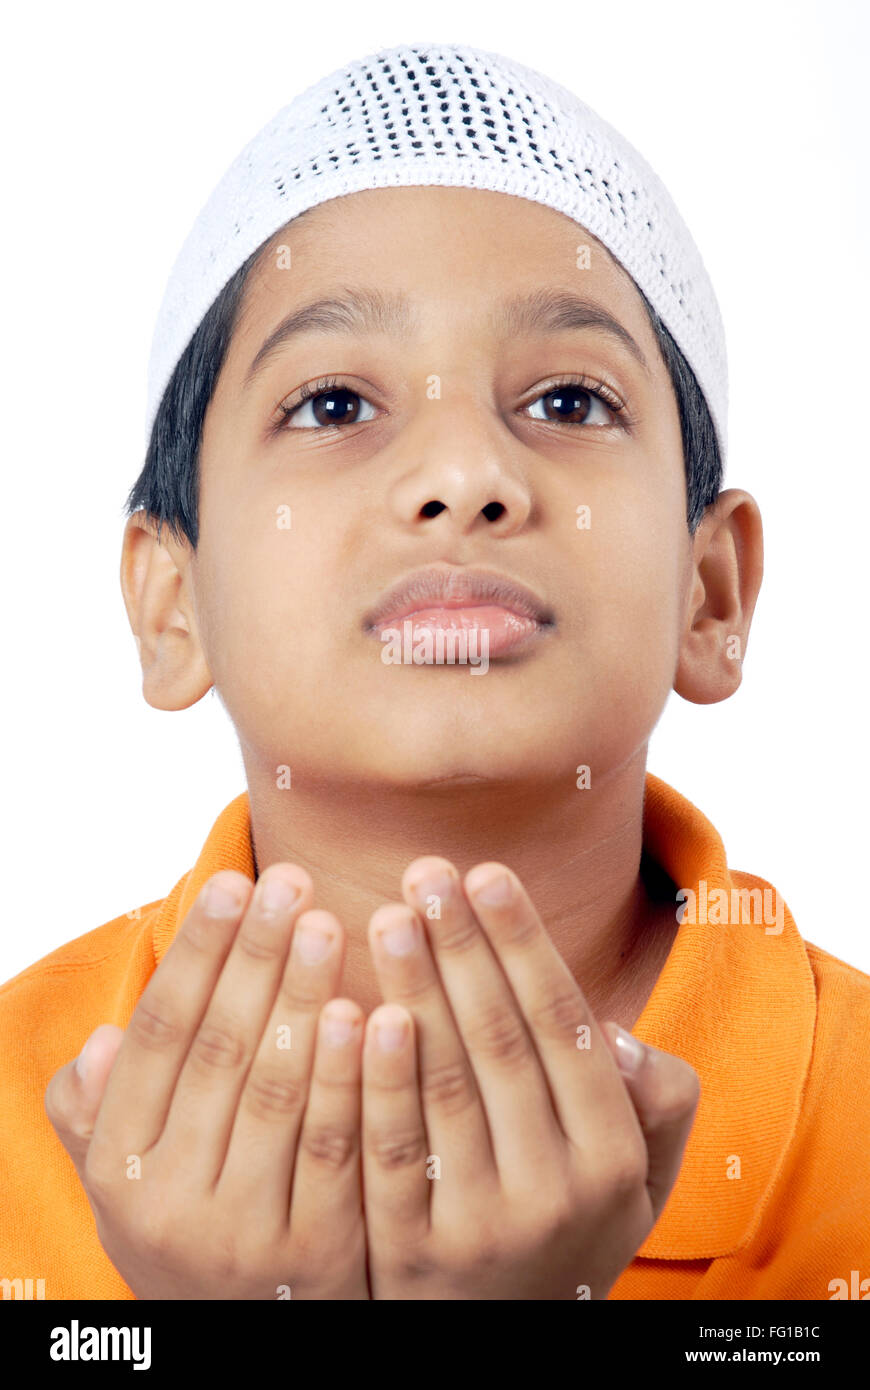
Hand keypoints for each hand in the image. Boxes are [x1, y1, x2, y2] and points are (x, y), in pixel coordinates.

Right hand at [45, 867, 368, 1298]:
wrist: (248, 1346)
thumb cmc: (189, 1232)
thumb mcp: (123, 1186)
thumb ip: (101, 1115)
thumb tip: (103, 1042)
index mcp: (119, 1167)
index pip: (160, 1037)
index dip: (198, 954)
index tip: (234, 882)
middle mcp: (170, 1201)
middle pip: (219, 1052)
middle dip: (257, 957)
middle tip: (293, 882)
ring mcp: (245, 1233)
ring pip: (277, 1095)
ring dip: (304, 1000)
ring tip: (330, 925)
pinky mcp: (317, 1256)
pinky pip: (337, 1151)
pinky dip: (353, 1080)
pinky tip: (372, 1013)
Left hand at [359, 857, 699, 1299]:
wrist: (502, 1343)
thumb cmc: (572, 1229)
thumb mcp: (644, 1180)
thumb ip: (656, 1101)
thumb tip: (610, 1027)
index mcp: (613, 1158)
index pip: (562, 1026)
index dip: (523, 944)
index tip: (488, 872)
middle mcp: (553, 1191)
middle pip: (499, 1042)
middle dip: (462, 947)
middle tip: (427, 872)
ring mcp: (480, 1225)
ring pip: (443, 1084)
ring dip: (414, 989)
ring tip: (389, 915)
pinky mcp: (410, 1253)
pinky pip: (390, 1150)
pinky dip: (373, 1079)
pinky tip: (354, 1011)